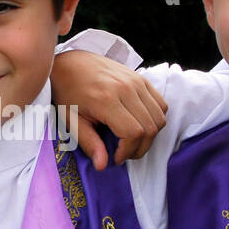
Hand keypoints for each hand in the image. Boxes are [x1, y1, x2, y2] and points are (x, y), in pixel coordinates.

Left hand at [51, 50, 167, 169]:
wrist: (69, 63)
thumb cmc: (67, 93)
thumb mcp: (71, 121)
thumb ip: (89, 143)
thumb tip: (102, 165)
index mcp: (106, 99)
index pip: (133, 132)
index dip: (128, 151)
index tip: (116, 158)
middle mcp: (126, 88)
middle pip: (150, 127)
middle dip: (140, 148)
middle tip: (124, 153)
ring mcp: (136, 81)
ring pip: (159, 117)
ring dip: (150, 136)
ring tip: (131, 142)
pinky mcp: (141, 78)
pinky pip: (160, 104)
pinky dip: (155, 119)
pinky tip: (138, 124)